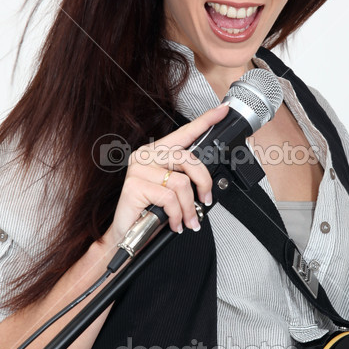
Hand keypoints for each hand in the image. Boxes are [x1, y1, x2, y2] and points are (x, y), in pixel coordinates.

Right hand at [101, 103, 229, 249]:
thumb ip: (186, 178)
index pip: (184, 133)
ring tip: (187, 220)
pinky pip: (169, 198)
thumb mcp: (172, 192)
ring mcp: (138, 169)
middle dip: (203, 183)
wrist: (127, 236)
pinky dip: (177, 215)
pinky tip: (174, 223)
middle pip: (187, 159)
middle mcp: (145, 156)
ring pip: (181, 183)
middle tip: (205, 200)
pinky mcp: (134, 185)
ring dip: (189, 207)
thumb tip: (208, 179)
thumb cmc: (149, 213)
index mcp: (155, 153)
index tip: (221, 112)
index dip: (205, 122)